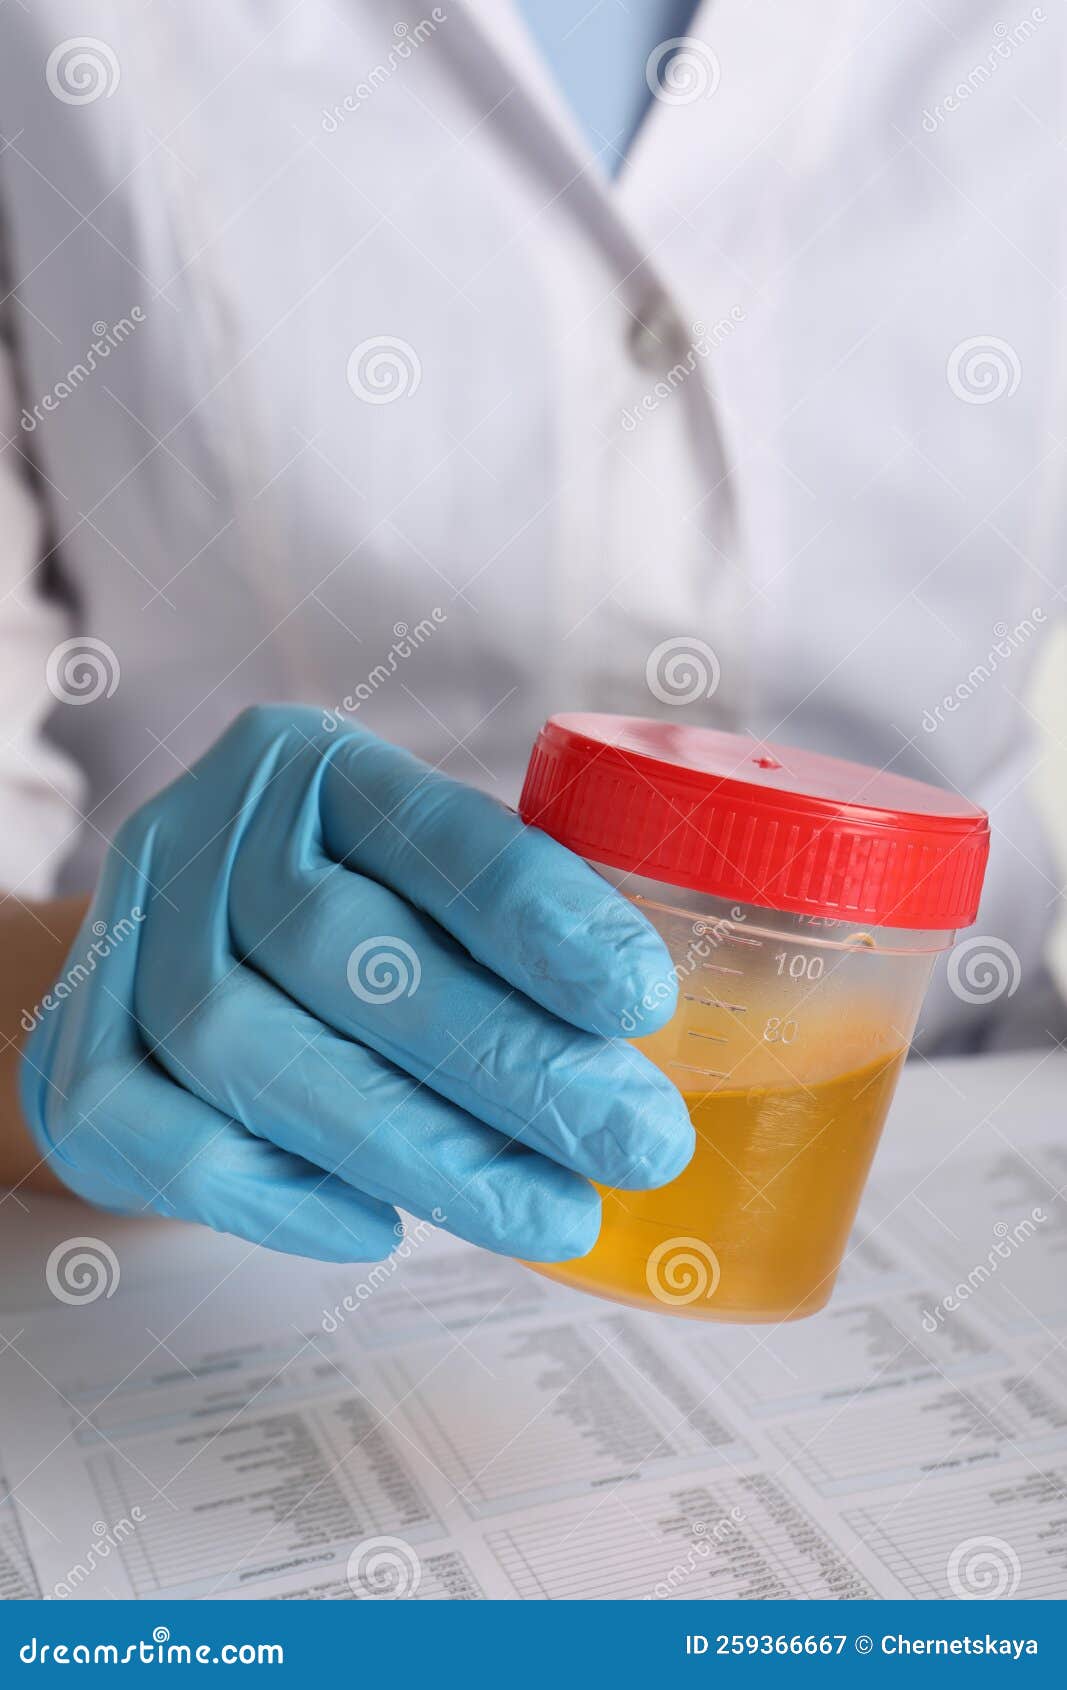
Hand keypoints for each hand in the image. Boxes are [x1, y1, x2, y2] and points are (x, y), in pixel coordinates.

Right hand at [21, 708, 692, 1261]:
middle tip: (635, 1142)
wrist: (166, 957)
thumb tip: (655, 1047)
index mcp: (308, 765)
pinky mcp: (76, 1057)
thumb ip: (513, 924)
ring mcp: (126, 944)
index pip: (430, 829)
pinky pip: (154, 1138)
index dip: (537, 912)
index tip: (643, 1001)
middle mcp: (203, 835)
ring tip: (552, 1212)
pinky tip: (379, 1226)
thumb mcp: (421, 877)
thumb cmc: (344, 919)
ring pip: (251, 1052)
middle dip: (506, 1059)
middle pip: (346, 950)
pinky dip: (272, 1193)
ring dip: (416, 1147)